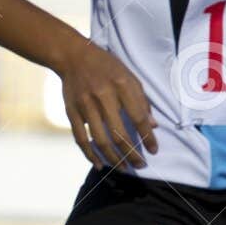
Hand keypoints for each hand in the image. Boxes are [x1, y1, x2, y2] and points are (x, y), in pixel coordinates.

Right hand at [59, 37, 158, 171]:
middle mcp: (103, 96)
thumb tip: (153, 126)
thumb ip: (141, 100)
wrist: (73, 56)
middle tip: (140, 165)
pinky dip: (90, 154)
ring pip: (100, 140)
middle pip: (119, 133)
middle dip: (131, 154)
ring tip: (124, 168)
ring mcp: (85, 105)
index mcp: (121, 85)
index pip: (138, 117)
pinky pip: (81, 138)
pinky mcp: (72, 112)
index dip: (147, 137)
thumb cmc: (106, 66)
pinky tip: (100, 165)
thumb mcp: (129, 76)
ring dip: (113, 158)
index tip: (154, 151)